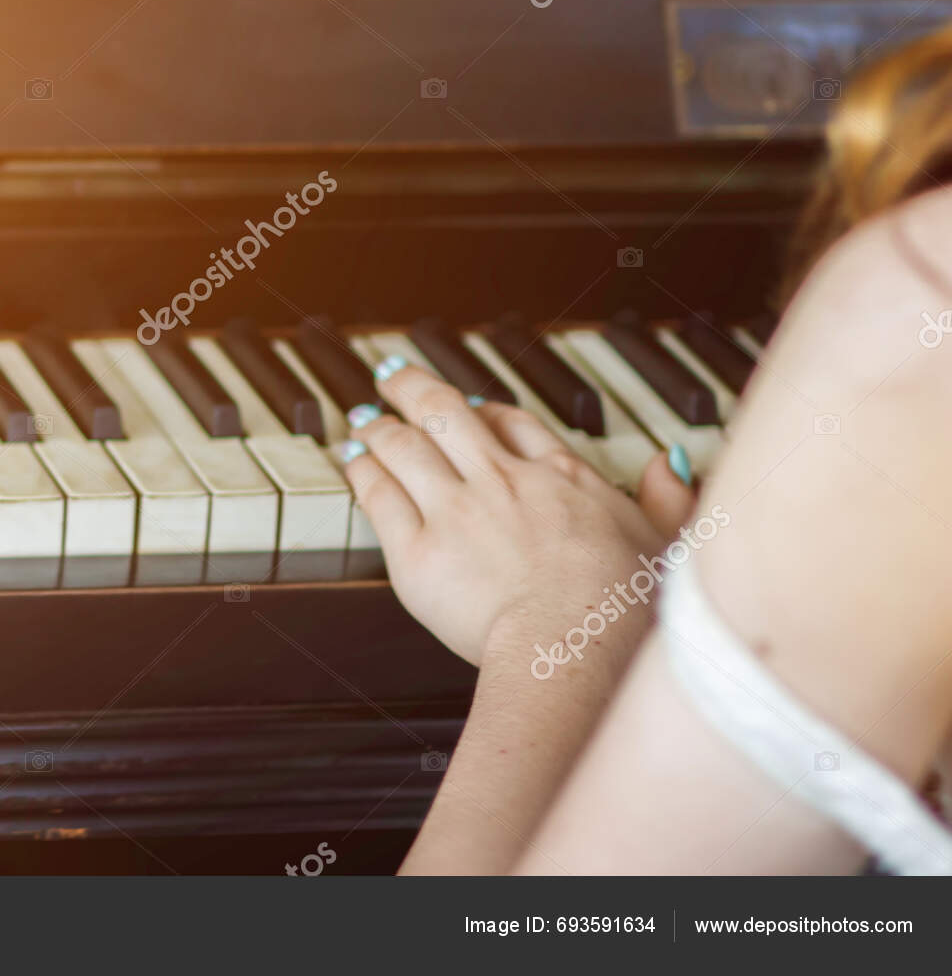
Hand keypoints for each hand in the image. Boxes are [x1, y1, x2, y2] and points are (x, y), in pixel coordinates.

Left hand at [341, 359, 693, 665]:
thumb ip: (666, 499)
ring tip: (364, 419)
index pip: (512, 424)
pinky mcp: (417, 551)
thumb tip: (671, 463)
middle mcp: (502, 482)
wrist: (574, 648)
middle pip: (446, 414)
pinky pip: (380, 495)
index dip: (484, 410)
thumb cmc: (624, 611)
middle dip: (413, 388)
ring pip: (404, 447)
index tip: (471, 407)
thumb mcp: (666, 544)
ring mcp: (456, 511)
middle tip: (392, 376)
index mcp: (560, 478)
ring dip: (380, 427)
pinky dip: (363, 470)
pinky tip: (354, 460)